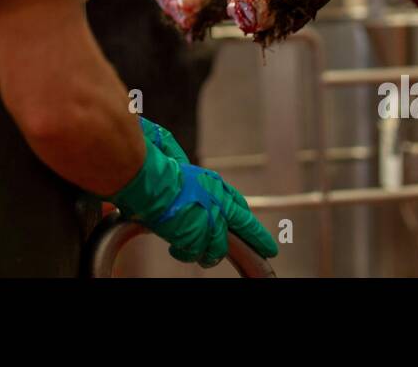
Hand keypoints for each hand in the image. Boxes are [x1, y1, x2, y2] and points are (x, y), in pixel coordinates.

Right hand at [107, 117, 278, 265]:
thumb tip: (179, 163)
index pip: (238, 206)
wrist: (149, 180)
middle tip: (267, 250)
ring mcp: (208, 222)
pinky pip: (194, 254)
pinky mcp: (194, 237)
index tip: (253, 227)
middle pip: (243, 228)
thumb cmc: (157, 166)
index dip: (247, 219)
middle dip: (257, 240)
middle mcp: (217, 204)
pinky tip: (177, 250)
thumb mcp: (176, 159)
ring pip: (218, 248)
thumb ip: (183, 166)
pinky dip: (185, 254)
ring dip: (210, 254)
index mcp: (214, 186)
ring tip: (204, 258)